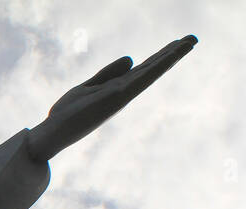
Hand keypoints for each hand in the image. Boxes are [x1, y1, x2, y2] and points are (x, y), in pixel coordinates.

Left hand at [27, 35, 196, 162]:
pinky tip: (169, 55)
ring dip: (172, 56)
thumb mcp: (88, 87)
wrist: (52, 133)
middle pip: (152, 69)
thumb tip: (131, 58)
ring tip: (191, 41)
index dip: (159, 56)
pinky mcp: (116, 97)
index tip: (176, 43)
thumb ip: (107, 74)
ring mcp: (122, 95)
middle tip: (194, 38)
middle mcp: (123, 92)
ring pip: (151, 72)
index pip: (142, 69)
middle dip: (172, 54)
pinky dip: (156, 67)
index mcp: (117, 88)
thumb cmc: (66, 114)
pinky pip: (140, 79)